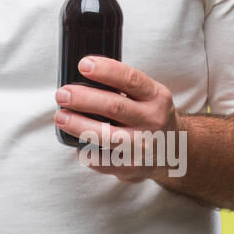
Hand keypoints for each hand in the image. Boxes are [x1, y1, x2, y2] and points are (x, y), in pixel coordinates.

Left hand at [54, 56, 181, 182]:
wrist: (173, 151)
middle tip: (62, 94)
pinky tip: (77, 144)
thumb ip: (124, 85)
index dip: (106, 70)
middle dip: (83, 98)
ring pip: (106, 135)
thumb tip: (83, 73)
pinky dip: (86, 152)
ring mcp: (144, 146)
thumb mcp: (148, 96)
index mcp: (156, 97)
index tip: (83, 65)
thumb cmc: (148, 116)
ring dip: (78, 125)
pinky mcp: (133, 168)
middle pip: (114, 106)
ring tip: (61, 117)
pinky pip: (103, 160)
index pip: (130, 79)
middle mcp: (153, 120)